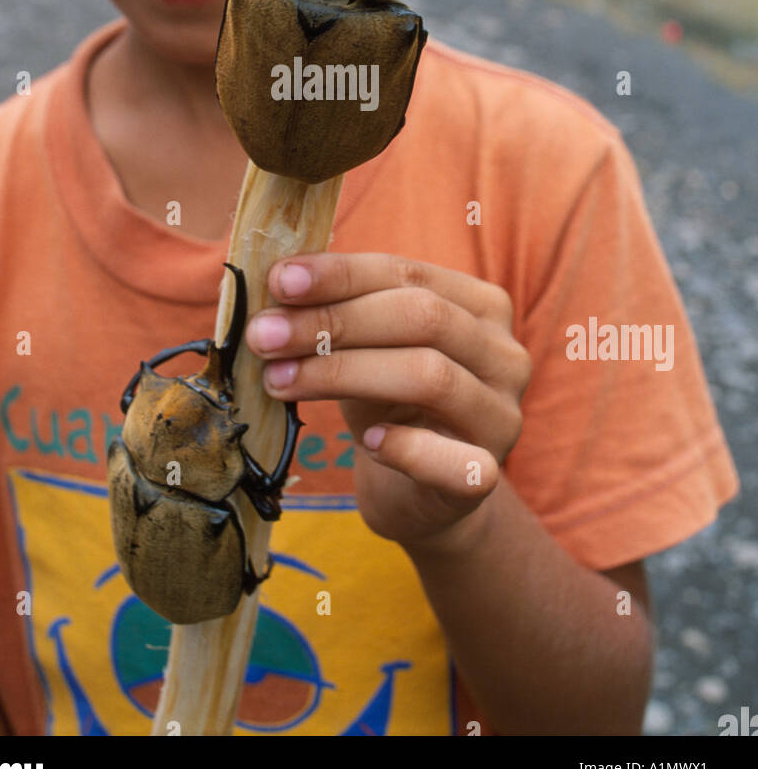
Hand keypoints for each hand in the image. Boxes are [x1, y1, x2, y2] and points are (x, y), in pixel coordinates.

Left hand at [245, 253, 531, 557]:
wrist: (420, 495)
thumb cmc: (389, 403)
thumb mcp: (366, 348)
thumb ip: (337, 312)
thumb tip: (275, 283)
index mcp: (480, 306)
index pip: (408, 274)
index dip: (341, 275)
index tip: (279, 280)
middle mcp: (504, 355)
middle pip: (422, 317)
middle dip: (333, 322)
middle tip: (264, 335)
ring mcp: (503, 416)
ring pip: (430, 376)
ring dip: (344, 373)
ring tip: (278, 380)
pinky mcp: (485, 476)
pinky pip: (449, 459)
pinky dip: (403, 446)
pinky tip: (364, 440)